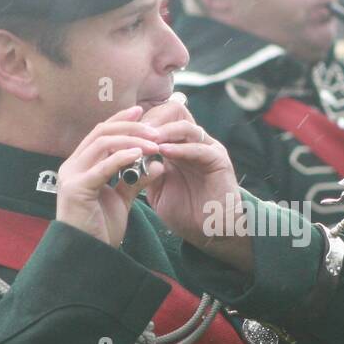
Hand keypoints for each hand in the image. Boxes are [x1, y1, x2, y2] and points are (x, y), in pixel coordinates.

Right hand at [55, 105, 165, 248]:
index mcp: (80, 166)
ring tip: (153, 144)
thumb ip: (135, 179)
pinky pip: (102, 166)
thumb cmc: (101, 229)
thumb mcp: (122, 199)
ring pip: (102, 144)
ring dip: (131, 140)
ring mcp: (72, 176)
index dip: (120, 119)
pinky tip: (139, 154)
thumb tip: (158, 163)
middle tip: (155, 130)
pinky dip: (122, 157)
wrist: (88, 255)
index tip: (142, 112)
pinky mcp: (77, 188)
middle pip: (101, 133)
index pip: (100, 133)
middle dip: (130, 127)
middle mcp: (72, 166)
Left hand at [141, 96, 253, 275]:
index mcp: (179, 145)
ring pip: (185, 125)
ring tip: (147, 141)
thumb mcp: (156, 188)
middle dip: (152, 120)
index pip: (161, 116)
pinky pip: (200, 148)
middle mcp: (194, 141)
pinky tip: (164, 152)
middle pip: (174, 110)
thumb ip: (144, 170)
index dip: (142, 121)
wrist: (208, 232)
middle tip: (135, 133)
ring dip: (163, 132)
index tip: (124, 133)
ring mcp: (208, 148)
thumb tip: (124, 156)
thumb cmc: (184, 211)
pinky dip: (180, 148)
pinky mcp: (219, 161)